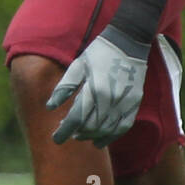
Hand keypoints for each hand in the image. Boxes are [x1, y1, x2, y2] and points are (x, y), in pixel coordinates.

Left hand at [47, 27, 149, 148]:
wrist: (128, 42)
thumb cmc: (98, 53)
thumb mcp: (77, 66)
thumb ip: (64, 87)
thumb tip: (49, 108)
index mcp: (94, 89)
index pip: (76, 118)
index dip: (64, 131)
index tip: (55, 139)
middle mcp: (110, 99)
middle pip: (90, 126)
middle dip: (76, 133)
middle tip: (67, 132)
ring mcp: (124, 102)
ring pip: (105, 129)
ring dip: (91, 136)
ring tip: (80, 135)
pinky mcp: (134, 103)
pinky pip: (122, 127)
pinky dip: (110, 137)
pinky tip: (99, 142)